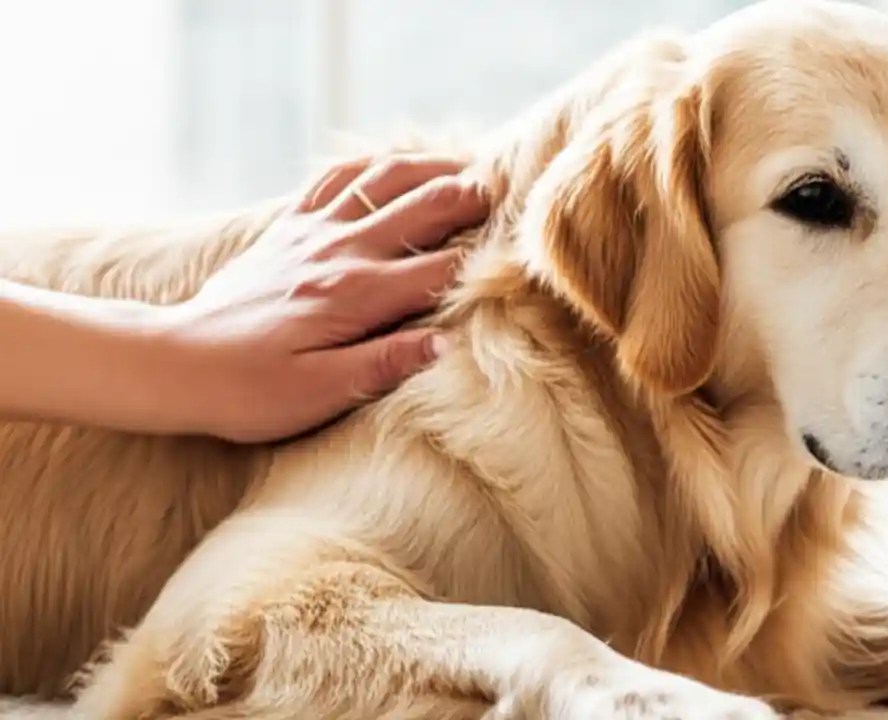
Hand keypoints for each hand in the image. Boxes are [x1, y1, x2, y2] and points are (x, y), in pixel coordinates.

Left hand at [169, 156, 488, 441]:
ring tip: (467, 166)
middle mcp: (340, 252)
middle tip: (508, 191)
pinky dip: (370, 163)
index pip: (440, 268)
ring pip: (382, 178)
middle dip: (468, 197)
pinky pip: (336, 176)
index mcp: (356, 296)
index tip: (522, 250)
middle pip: (420, 208)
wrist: (177, 363)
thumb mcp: (320, 393)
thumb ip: (384, 363)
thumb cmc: (251, 390)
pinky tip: (392, 164)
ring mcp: (313, 232)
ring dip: (428, 167)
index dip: (485, 257)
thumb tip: (447, 344)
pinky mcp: (290, 229)